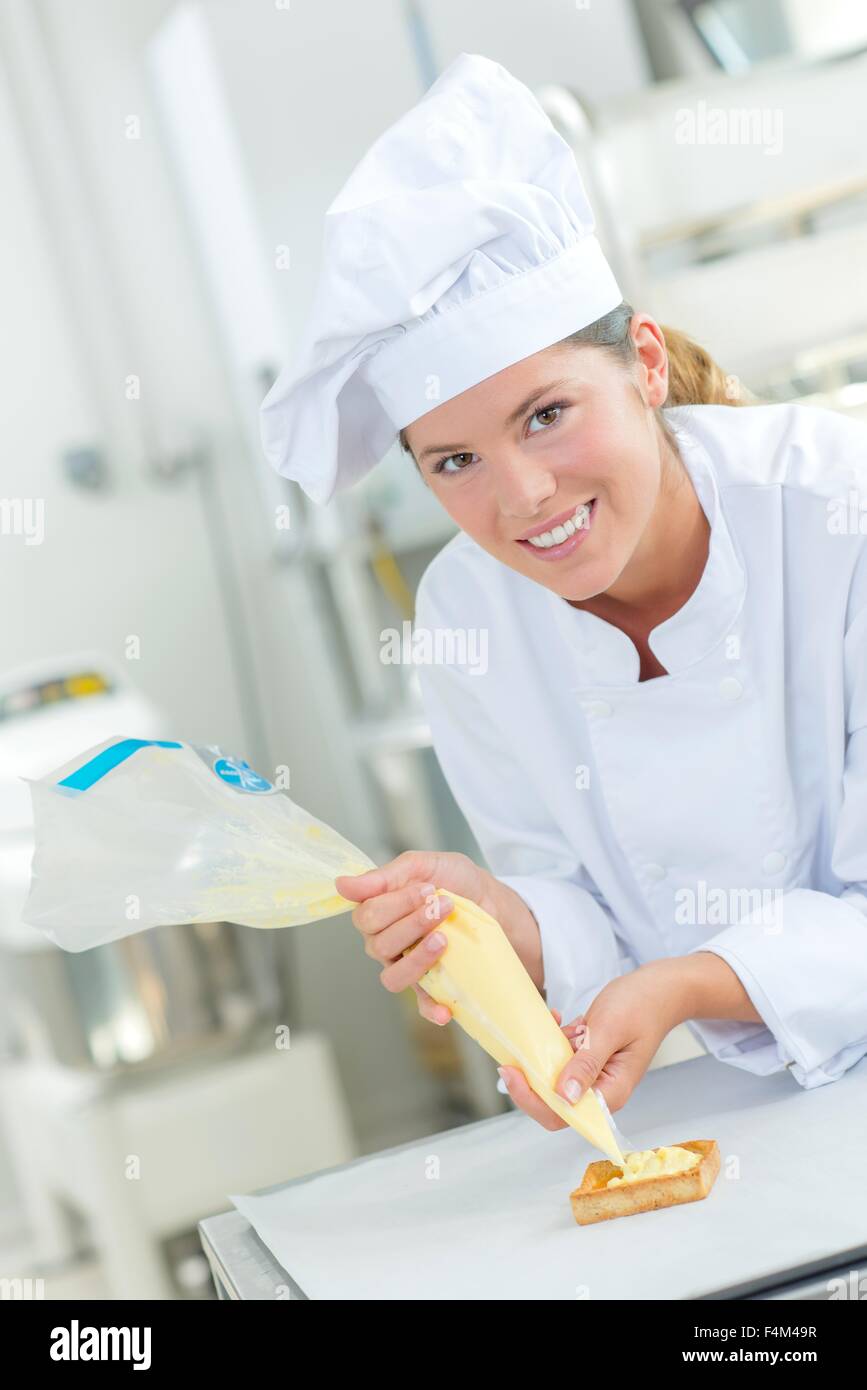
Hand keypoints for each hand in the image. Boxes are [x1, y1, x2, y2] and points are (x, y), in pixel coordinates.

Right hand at [336, 850, 514, 1024]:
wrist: (491, 898)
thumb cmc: (453, 880)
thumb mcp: (421, 865)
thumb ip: (383, 876)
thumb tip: (340, 884)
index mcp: (377, 914)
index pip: (366, 917)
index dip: (395, 904)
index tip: (427, 888)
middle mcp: (385, 943)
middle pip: (379, 945)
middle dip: (413, 924)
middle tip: (443, 906)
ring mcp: (406, 966)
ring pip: (393, 977)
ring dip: (418, 959)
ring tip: (443, 940)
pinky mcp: (431, 985)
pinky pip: (422, 1005)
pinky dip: (432, 1008)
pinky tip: (446, 1008)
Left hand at [498, 959, 695, 1126]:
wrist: (659, 989)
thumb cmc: (641, 1006)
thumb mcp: (609, 1030)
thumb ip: (586, 1064)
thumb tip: (563, 1096)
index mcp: (611, 1092)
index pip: (563, 1115)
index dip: (533, 1101)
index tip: (512, 1073)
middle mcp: (601, 1090)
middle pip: (553, 1102)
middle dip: (534, 1076)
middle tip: (520, 1051)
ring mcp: (595, 1076)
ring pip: (555, 1078)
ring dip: (548, 1054)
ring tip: (563, 1026)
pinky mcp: (590, 1061)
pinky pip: (563, 1060)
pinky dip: (557, 1042)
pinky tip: (564, 1022)